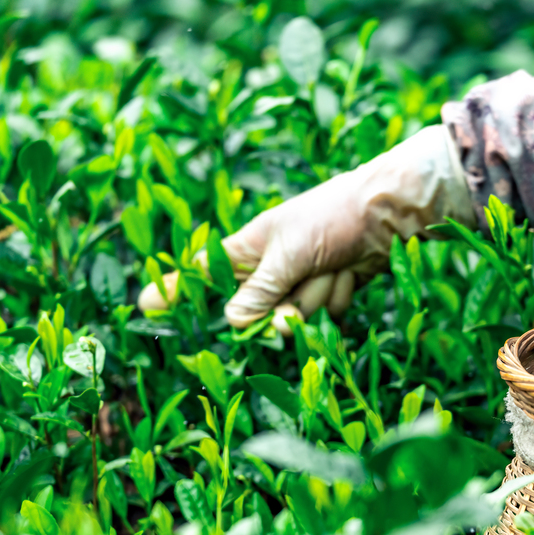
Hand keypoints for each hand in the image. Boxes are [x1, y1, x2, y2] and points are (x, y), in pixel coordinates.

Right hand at [137, 125, 473, 333]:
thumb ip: (261, 290)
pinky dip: (340, 298)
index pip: (201, 275)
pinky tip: (351, 272)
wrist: (388, 213)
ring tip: (335, 265)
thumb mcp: (291, 252)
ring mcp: (299, 285)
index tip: (145, 307)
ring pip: (296, 320)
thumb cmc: (332, 216)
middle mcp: (270, 271)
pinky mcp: (327, 295)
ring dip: (319, 297)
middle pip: (258, 315)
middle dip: (286, 304)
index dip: (175, 292)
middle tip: (310, 274)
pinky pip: (325, 318)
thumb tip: (233, 321)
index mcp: (248, 250)